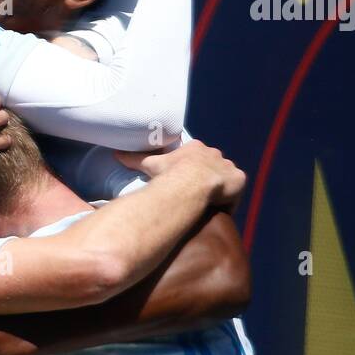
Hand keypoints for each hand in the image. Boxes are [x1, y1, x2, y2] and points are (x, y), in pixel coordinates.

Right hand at [116, 139, 244, 208]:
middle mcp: (214, 154)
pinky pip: (236, 189)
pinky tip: (221, 206)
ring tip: (209, 200)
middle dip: (207, 175)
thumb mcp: (151, 165)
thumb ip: (135, 159)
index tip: (187, 178)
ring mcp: (228, 166)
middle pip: (213, 165)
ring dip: (220, 186)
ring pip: (225, 176)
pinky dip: (230, 197)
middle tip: (197, 191)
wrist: (192, 182)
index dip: (192, 167)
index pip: (197, 156)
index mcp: (196, 148)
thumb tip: (115, 154)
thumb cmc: (171, 173)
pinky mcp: (239, 179)